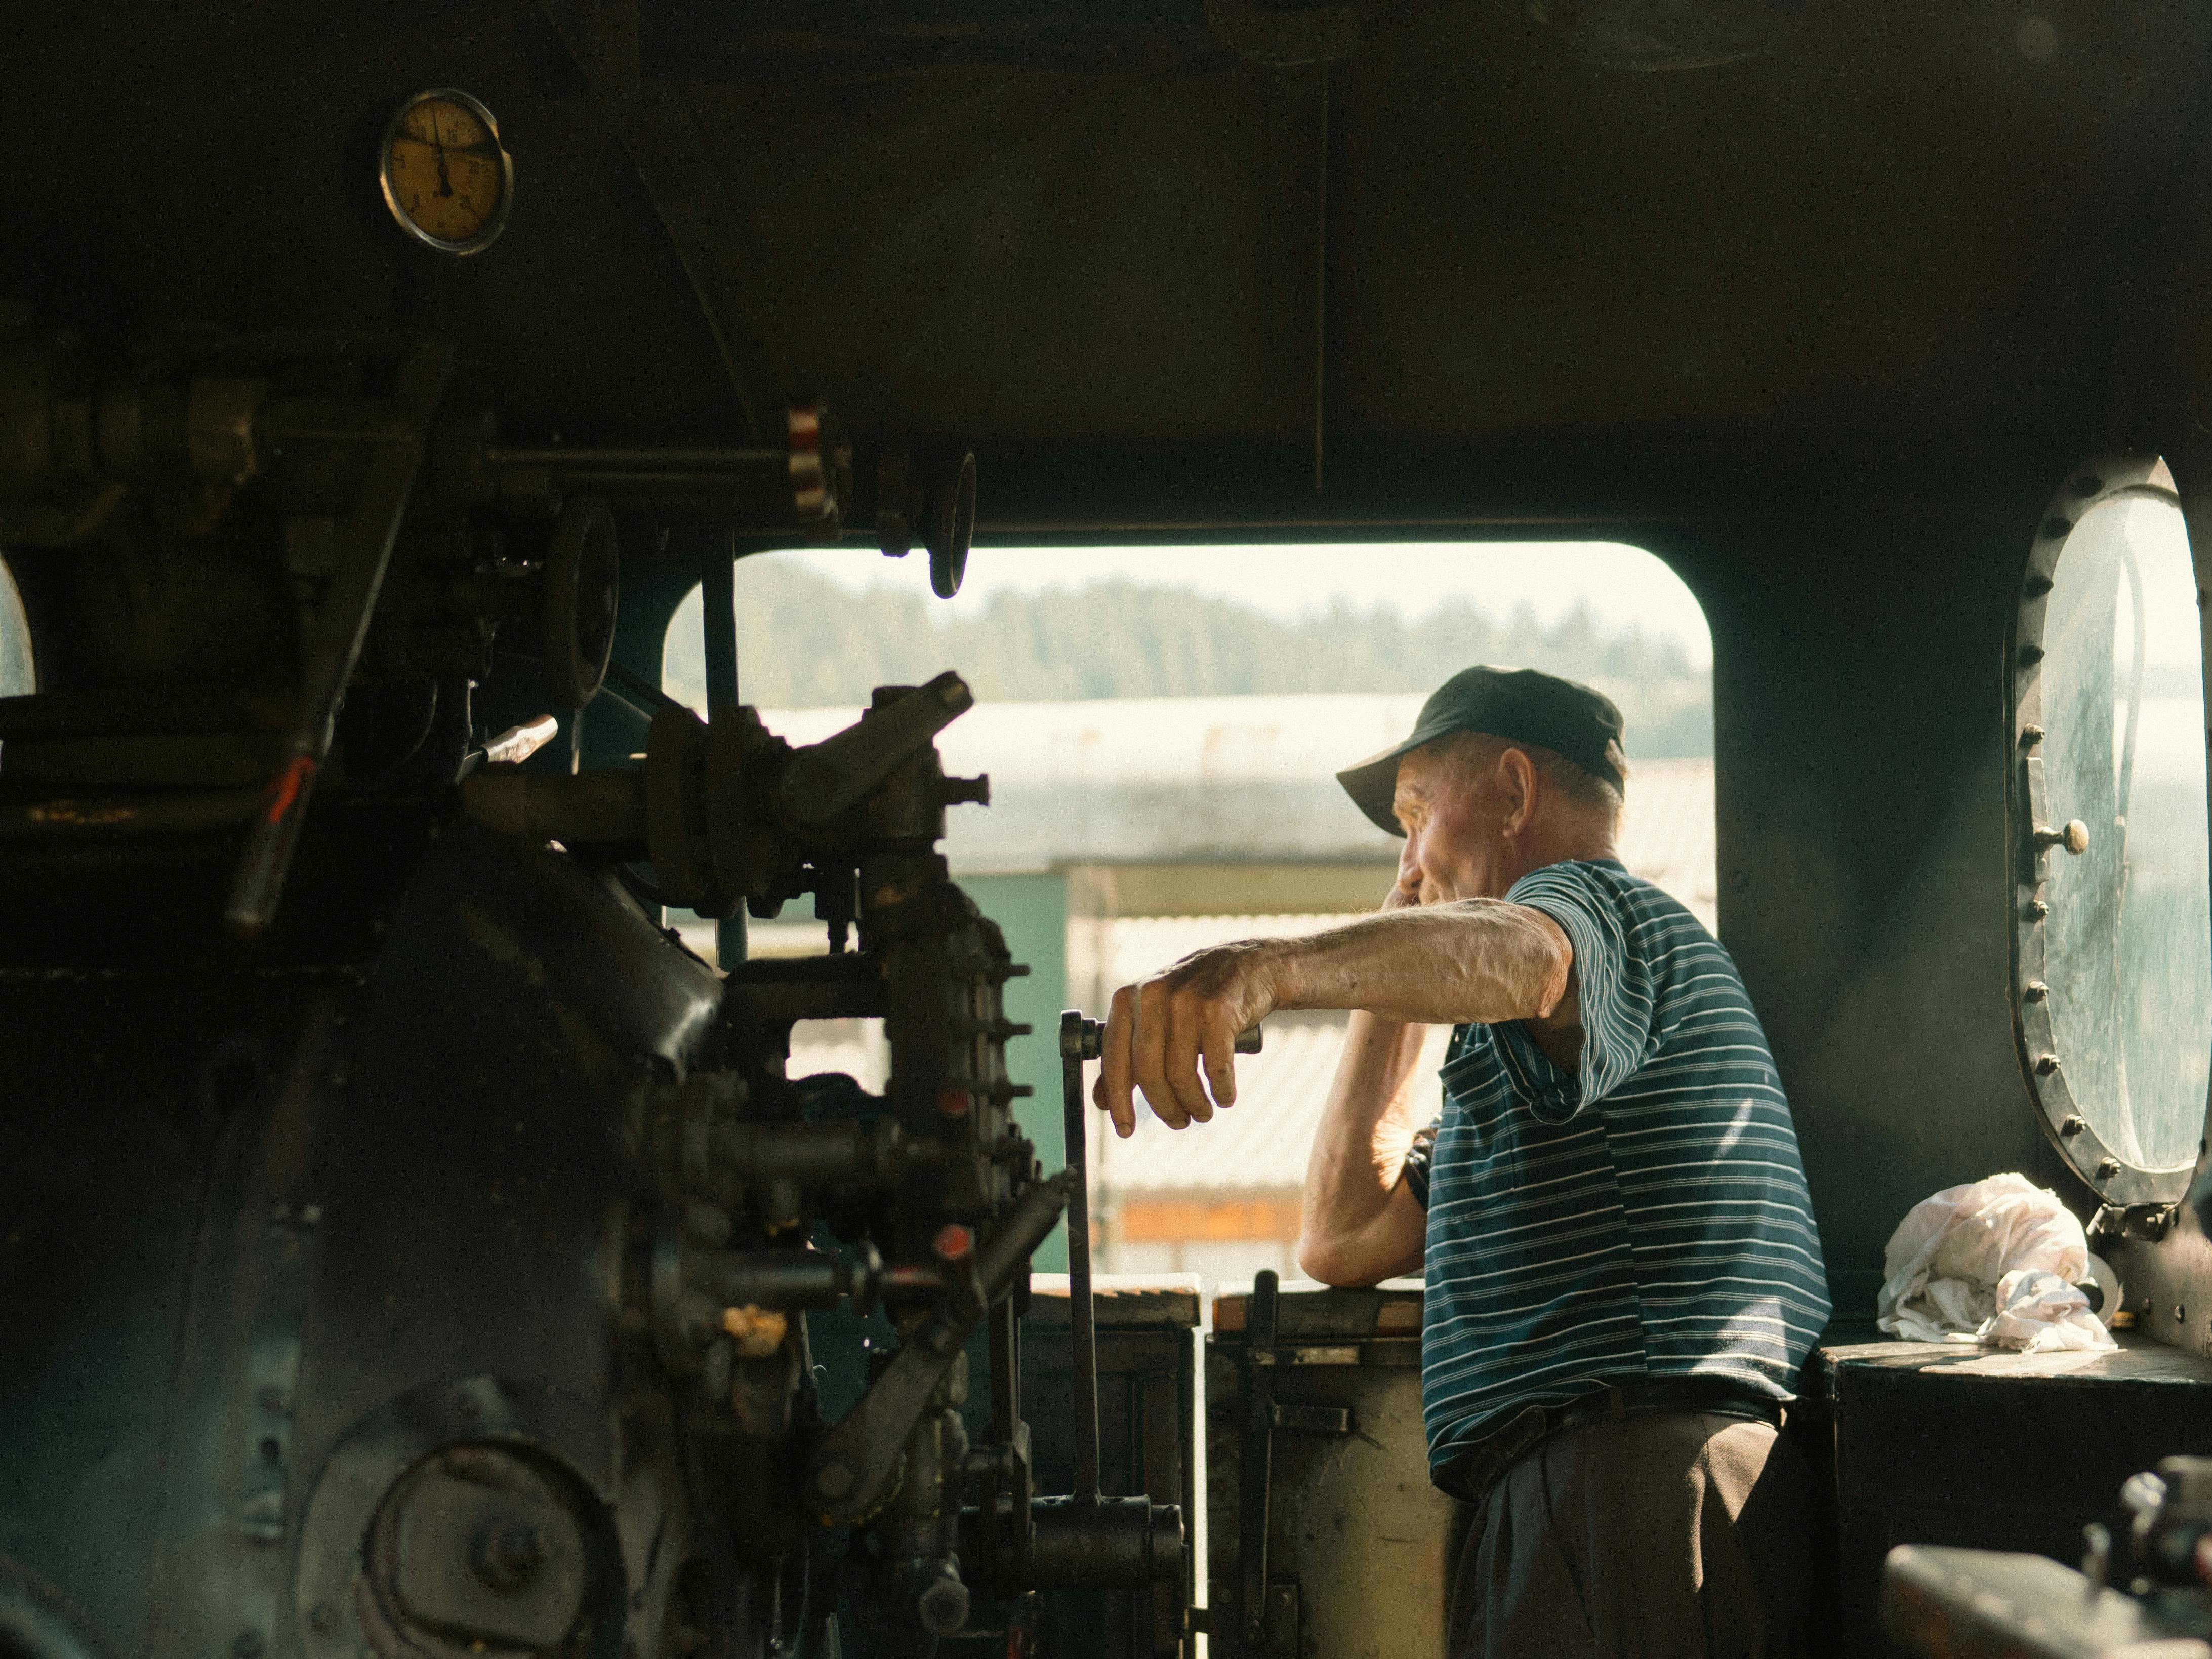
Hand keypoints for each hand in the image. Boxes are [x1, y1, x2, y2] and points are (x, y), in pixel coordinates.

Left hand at [1093, 939, 1281, 1138]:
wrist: (1249, 964)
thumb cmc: (1196, 996)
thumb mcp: (1153, 1016)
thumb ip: (1127, 1054)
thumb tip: (1102, 1101)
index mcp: (1126, 1000)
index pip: (1114, 1060)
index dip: (1118, 1101)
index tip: (1125, 1130)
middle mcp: (1151, 998)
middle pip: (1148, 1073)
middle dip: (1164, 1107)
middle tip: (1179, 1122)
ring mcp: (1184, 1003)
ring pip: (1180, 1075)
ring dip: (1194, 1104)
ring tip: (1203, 1112)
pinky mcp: (1217, 1012)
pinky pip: (1215, 1068)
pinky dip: (1221, 1091)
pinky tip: (1225, 1097)